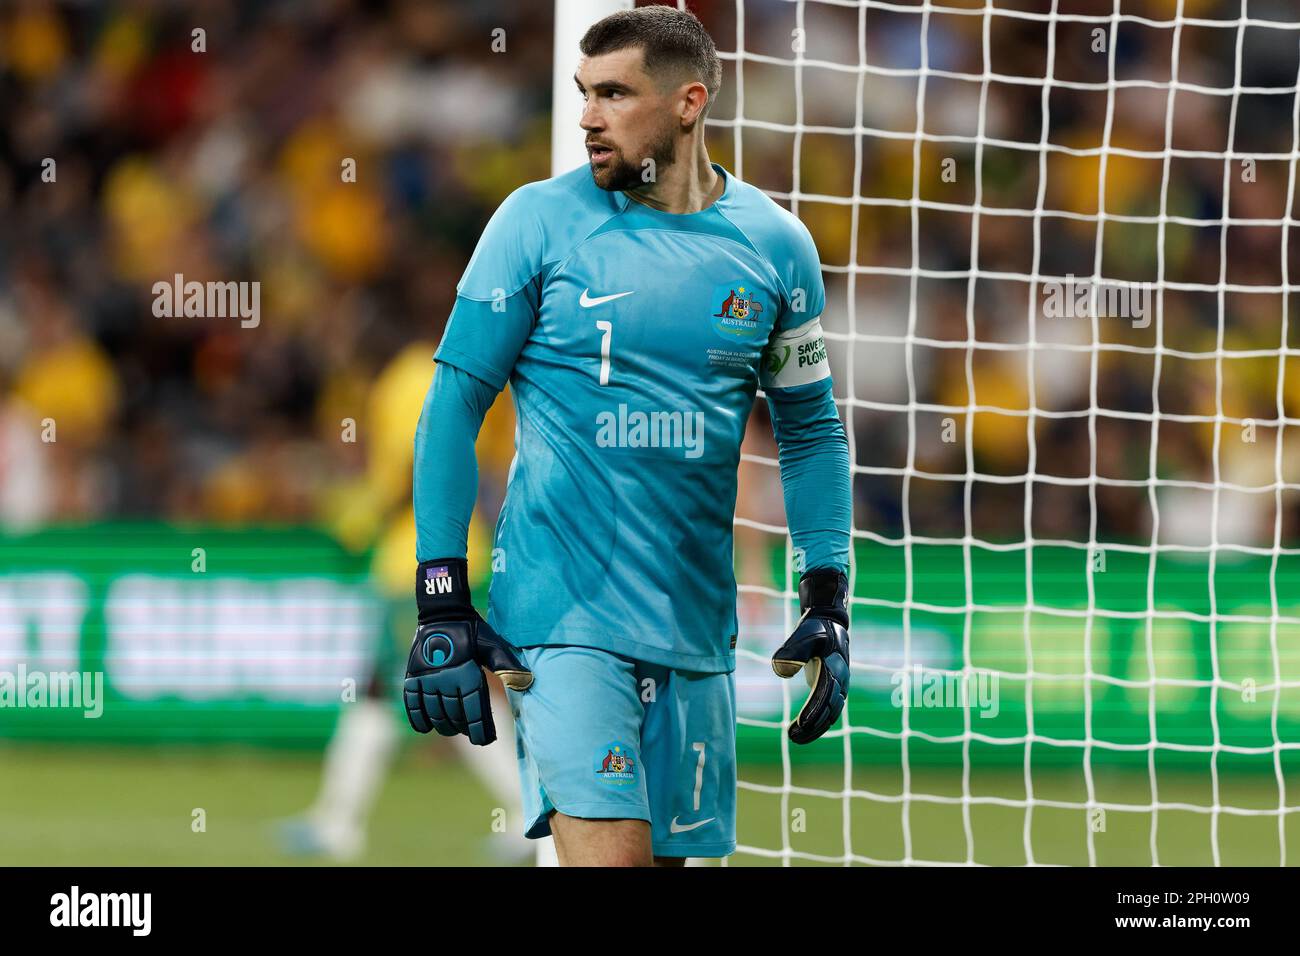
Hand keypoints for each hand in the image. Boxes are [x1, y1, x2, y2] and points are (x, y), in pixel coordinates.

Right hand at [403, 558, 532, 744]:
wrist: (443, 612)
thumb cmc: (472, 630)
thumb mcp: (492, 644)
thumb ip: (507, 664)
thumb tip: (529, 681)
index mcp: (468, 673)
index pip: (474, 711)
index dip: (479, 729)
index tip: (484, 740)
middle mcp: (446, 678)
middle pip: (454, 714)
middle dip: (463, 728)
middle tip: (470, 732)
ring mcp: (427, 678)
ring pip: (434, 712)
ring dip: (444, 725)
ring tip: (453, 729)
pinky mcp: (413, 675)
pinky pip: (412, 703)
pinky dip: (418, 718)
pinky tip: (426, 727)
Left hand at [771, 567, 849, 743]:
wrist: (829, 622)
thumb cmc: (816, 627)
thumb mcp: (804, 634)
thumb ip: (792, 650)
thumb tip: (778, 669)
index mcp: (834, 669)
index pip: (824, 696)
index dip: (813, 712)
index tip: (800, 725)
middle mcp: (840, 680)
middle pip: (830, 710)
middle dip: (813, 726)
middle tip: (793, 738)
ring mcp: (839, 684)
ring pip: (831, 713)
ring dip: (816, 728)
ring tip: (796, 739)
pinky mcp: (832, 686)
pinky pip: (829, 708)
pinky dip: (819, 721)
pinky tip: (805, 730)